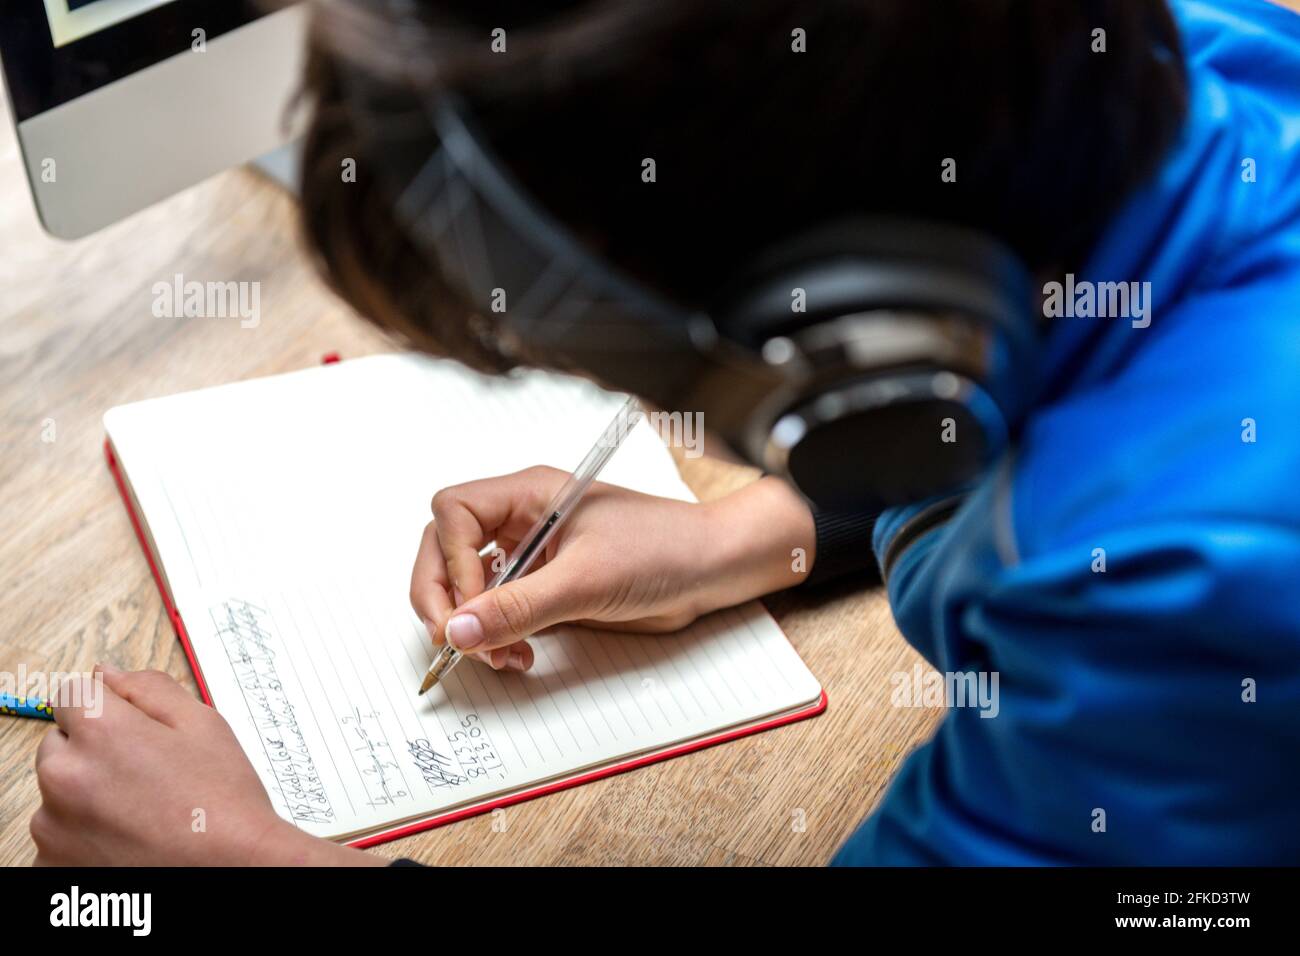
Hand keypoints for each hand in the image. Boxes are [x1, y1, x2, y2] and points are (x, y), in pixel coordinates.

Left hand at [31, 664, 380, 865]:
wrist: (231, 869)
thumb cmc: (222, 803)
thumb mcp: (203, 724)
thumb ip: (149, 689)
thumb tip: (110, 675)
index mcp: (101, 732)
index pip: (73, 694)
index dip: (106, 707)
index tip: (129, 727)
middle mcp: (65, 775)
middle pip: (60, 742)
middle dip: (93, 749)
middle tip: (145, 772)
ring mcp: (53, 824)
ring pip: (59, 790)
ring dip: (86, 793)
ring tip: (141, 809)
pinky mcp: (51, 862)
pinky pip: (59, 832)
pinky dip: (83, 833)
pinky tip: (127, 836)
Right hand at [410, 467, 815, 668]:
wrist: (713, 571)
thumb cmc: (664, 550)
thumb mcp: (587, 580)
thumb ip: (520, 607)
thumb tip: (458, 631)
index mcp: (529, 494)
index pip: (453, 514)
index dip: (450, 561)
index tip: (470, 604)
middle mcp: (522, 520)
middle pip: (446, 549)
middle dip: (445, 598)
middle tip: (457, 641)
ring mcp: (532, 554)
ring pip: (468, 585)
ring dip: (472, 624)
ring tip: (501, 656)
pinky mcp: (546, 587)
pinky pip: (499, 611)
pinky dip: (498, 636)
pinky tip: (519, 655)